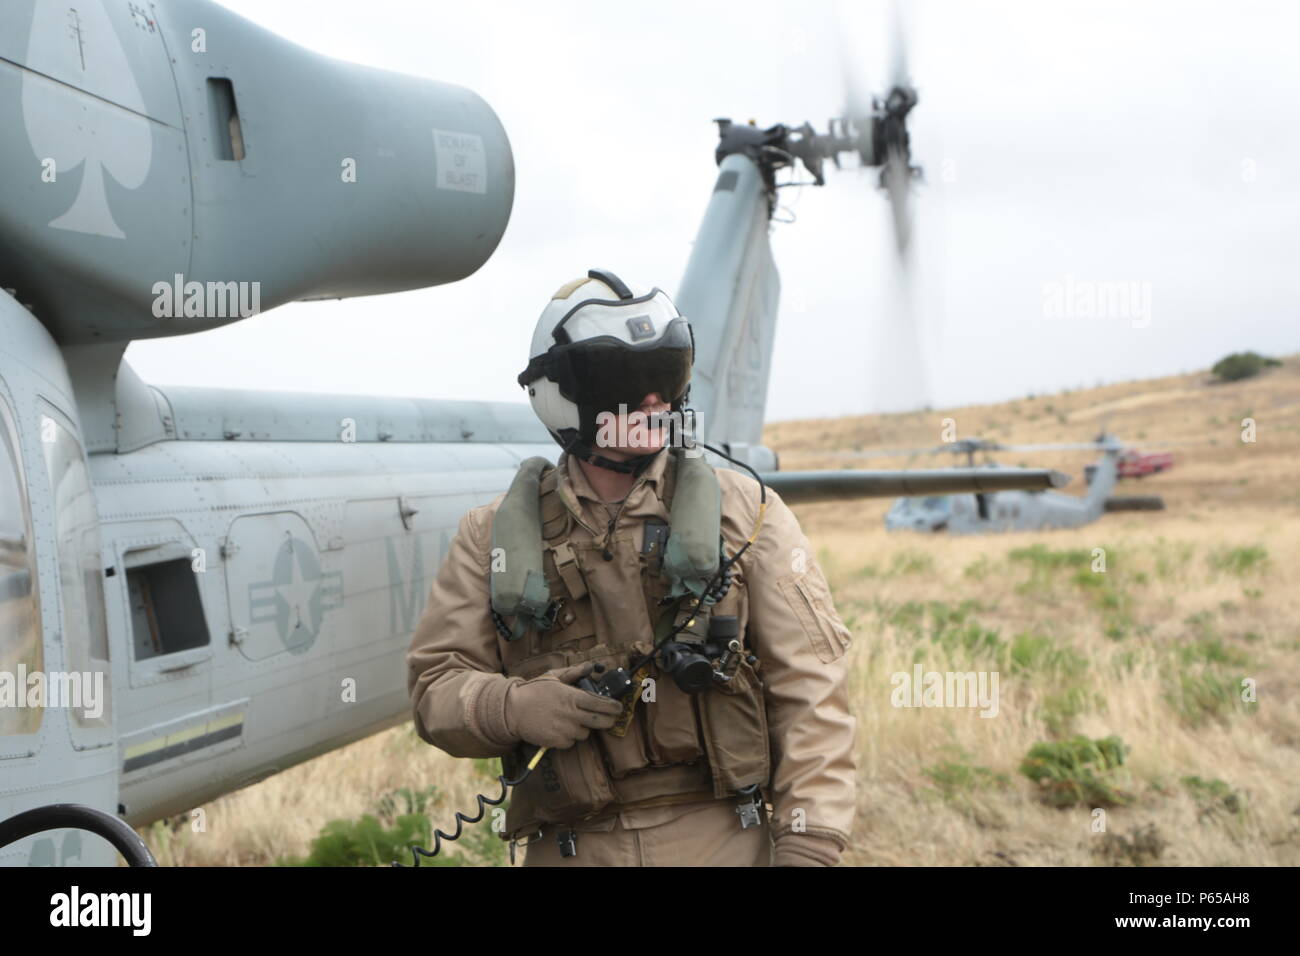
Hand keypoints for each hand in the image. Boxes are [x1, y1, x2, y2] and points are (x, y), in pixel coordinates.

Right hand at [503, 662, 623, 748]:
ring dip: (583, 728)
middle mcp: (571, 714)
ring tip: (571, 720)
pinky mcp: (557, 742)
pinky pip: (571, 742)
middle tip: (609, 718)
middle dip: (608, 721)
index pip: (601, 704)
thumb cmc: (534, 691)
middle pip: (600, 722)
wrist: (512, 709)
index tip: (618, 708)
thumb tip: (589, 666)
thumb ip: (573, 672)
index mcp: (572, 697)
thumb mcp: (553, 676)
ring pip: (585, 733)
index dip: (614, 707)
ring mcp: (564, 730)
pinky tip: (560, 728)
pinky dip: (569, 737)